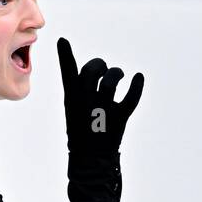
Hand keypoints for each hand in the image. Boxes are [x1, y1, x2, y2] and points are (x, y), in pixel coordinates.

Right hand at [57, 37, 143, 157]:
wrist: (90, 161)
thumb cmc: (81, 133)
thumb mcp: (74, 111)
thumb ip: (82, 91)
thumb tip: (99, 68)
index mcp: (72, 101)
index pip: (67, 74)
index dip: (65, 56)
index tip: (63, 40)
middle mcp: (86, 103)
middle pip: (92, 72)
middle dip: (99, 65)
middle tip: (104, 69)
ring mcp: (102, 110)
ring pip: (110, 81)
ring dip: (116, 73)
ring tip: (118, 75)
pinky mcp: (119, 118)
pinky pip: (131, 98)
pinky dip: (137, 86)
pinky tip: (138, 78)